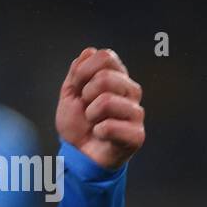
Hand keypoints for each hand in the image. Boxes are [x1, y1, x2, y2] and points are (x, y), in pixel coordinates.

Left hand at [56, 47, 144, 170]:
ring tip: (94, 123)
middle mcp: (131, 91)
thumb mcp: (70, 95)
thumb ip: (77, 73)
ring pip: (106, 101)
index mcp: (117, 77)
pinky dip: (98, 131)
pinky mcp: (137, 135)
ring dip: (90, 115)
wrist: (79, 154)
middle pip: (105, 77)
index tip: (78, 89)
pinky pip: (110, 126)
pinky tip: (100, 135)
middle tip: (87, 109)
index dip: (83, 72)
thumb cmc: (78, 123)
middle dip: (85, 95)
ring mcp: (136, 112)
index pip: (105, 56)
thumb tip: (89, 52)